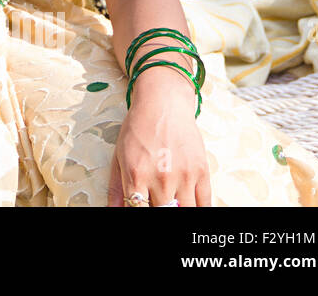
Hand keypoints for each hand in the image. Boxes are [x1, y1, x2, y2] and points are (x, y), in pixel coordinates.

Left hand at [108, 70, 210, 206]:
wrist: (163, 104)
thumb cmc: (138, 129)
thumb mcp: (119, 155)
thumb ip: (116, 188)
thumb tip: (113, 210)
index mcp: (136, 175)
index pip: (137, 211)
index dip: (138, 214)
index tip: (143, 209)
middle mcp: (160, 178)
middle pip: (163, 213)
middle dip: (159, 210)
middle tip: (157, 203)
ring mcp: (183, 176)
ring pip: (184, 212)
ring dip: (178, 210)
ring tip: (171, 203)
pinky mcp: (201, 172)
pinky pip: (204, 204)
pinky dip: (198, 210)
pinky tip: (189, 205)